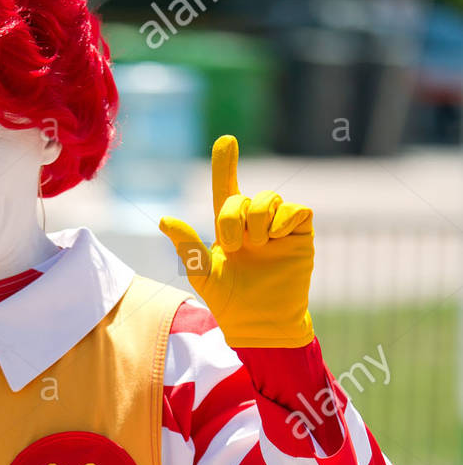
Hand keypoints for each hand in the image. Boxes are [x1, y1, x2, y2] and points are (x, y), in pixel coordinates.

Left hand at [160, 135, 315, 348]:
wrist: (259, 323)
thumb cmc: (230, 302)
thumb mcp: (203, 274)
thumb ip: (187, 246)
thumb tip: (163, 219)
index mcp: (230, 228)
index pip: (227, 189)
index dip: (225, 164)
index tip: (226, 140)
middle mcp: (254, 223)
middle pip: (243, 197)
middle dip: (233, 217)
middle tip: (234, 246)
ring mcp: (278, 228)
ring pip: (269, 199)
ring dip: (257, 218)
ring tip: (256, 245)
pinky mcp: (300, 234)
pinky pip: (296, 210)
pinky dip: (282, 219)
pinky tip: (274, 238)